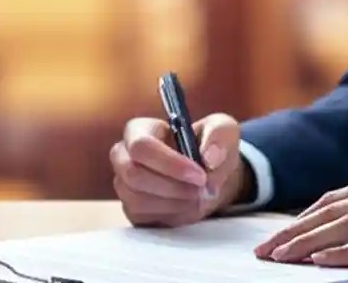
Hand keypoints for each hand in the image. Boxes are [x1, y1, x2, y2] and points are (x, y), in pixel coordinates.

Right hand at [110, 114, 246, 226]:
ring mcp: (124, 184)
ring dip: (174, 203)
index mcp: (140, 129)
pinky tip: (187, 206)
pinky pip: (143, 218)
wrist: (210, 176)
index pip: (141, 145)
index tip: (200, 175)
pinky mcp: (131, 209)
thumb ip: (220, 135)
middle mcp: (124, 156)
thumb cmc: (210, 147)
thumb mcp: (223, 130)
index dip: (169, 163)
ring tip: (198, 197)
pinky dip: (171, 216)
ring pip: (138, 200)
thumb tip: (210, 157)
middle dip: (172, 187)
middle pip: (134, 175)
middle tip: (201, 189)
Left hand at [255, 169, 347, 268]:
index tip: (278, 236)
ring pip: (346, 226)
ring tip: (280, 259)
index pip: (337, 198)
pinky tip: (321, 265)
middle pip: (332, 210)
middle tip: (263, 251)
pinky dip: (344, 254)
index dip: (303, 218)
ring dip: (308, 243)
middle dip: (294, 231)